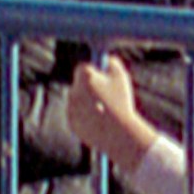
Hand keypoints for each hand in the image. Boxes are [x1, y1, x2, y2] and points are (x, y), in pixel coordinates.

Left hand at [67, 51, 151, 173]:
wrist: (117, 133)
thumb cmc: (121, 103)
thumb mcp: (122, 78)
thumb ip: (113, 63)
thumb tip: (107, 59)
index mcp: (84, 77)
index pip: (82, 68)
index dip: (93, 71)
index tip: (102, 76)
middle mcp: (74, 91)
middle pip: (79, 84)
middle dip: (88, 87)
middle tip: (104, 93)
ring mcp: (71, 108)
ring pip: (78, 101)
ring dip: (87, 102)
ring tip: (105, 110)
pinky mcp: (72, 123)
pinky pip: (78, 116)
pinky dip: (86, 117)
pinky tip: (100, 121)